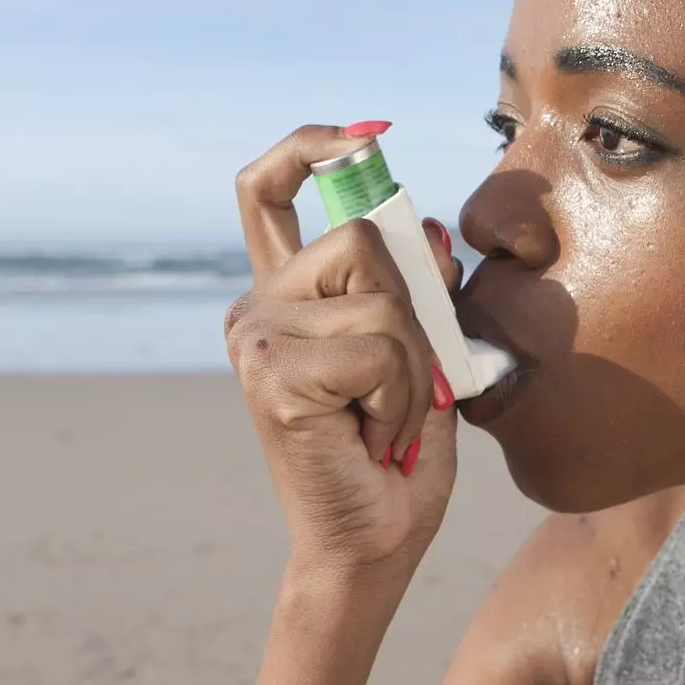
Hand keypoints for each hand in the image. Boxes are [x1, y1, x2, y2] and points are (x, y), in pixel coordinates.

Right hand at [225, 124, 461, 574]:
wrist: (372, 547)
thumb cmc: (397, 461)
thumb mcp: (423, 358)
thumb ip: (419, 291)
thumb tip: (428, 224)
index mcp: (283, 298)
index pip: (269, 190)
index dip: (312, 146)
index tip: (365, 137)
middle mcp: (256, 310)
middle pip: (361, 239)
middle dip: (414, 311)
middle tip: (402, 386)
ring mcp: (257, 340)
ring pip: (381, 298)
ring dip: (413, 368)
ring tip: (386, 421)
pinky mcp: (274, 375)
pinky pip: (379, 350)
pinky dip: (402, 398)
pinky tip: (374, 439)